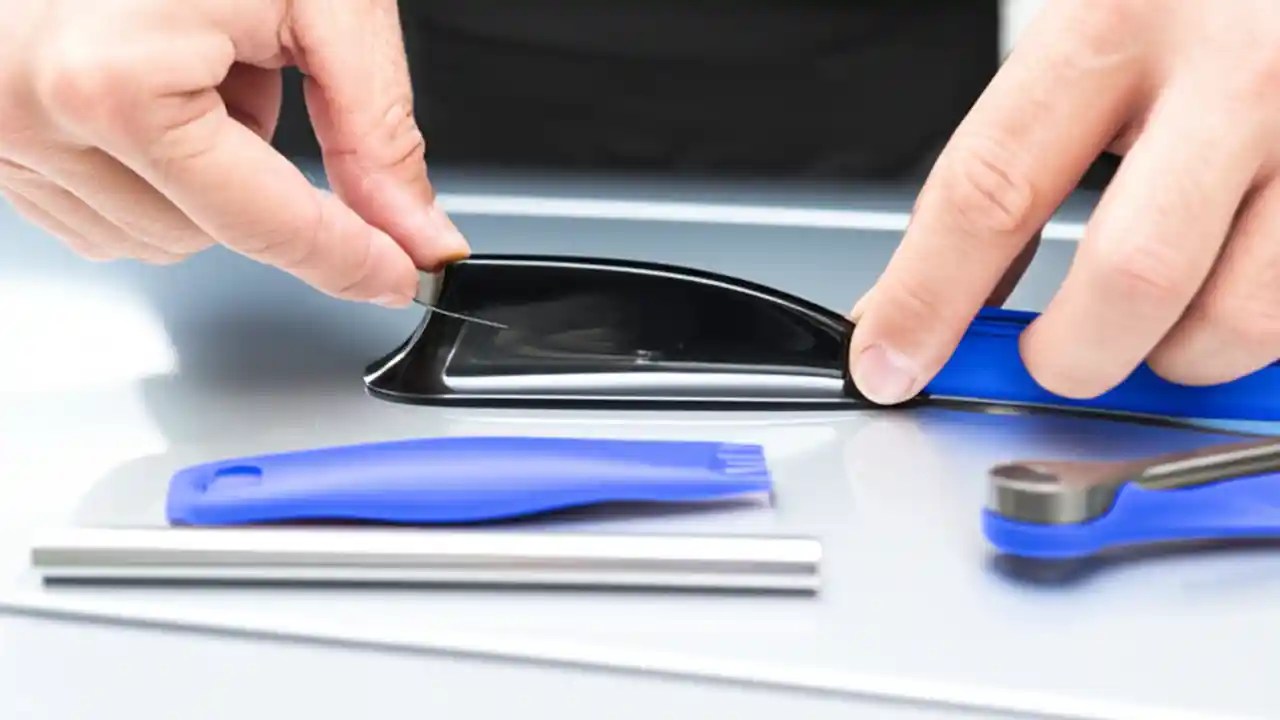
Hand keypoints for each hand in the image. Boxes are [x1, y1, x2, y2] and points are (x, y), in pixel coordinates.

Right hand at [0, 0, 467, 305]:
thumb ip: (373, 122)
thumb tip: (410, 226)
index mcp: (111, 77)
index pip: (264, 221)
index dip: (347, 256)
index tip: (399, 276)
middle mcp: (30, 112)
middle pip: (211, 237)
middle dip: (258, 166)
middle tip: (248, 59)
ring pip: (156, 234)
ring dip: (204, 166)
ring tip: (189, 54)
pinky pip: (101, 211)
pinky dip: (153, 165)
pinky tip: (150, 80)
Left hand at [848, 0, 1279, 401]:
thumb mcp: (1091, 34)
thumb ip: (1017, 157)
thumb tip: (934, 298)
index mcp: (1117, 18)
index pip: (989, 188)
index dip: (926, 298)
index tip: (891, 360)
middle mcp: (1236, 67)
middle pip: (1131, 276)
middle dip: (1071, 355)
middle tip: (1052, 355)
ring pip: (1238, 318)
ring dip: (1177, 354)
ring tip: (1158, 314)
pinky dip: (1248, 330)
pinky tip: (1226, 283)